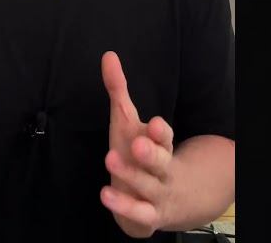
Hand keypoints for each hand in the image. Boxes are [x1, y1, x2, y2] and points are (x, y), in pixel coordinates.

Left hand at [100, 51, 176, 236]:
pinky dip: (124, 206)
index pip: (164, 137)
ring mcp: (156, 193)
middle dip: (151, 153)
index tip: (154, 123)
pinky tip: (105, 196)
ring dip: (130, 176)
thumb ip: (118, 90)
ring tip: (109, 161)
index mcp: (160, 144)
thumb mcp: (128, 121)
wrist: (166, 198)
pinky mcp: (147, 214)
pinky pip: (139, 213)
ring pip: (147, 186)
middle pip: (161, 160)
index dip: (160, 132)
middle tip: (138, 144)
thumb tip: (107, 55)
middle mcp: (162, 168)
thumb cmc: (140, 152)